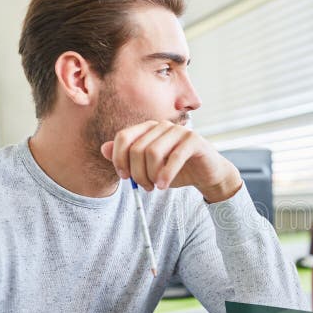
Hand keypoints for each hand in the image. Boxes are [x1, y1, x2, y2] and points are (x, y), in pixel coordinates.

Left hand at [100, 120, 241, 201]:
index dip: (119, 159)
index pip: (123, 137)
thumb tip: (104, 149)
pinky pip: (173, 157)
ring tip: (156, 186)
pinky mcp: (194, 140)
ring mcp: (179, 131)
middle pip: (137, 148)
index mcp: (149, 128)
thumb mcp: (149, 168)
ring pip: (152, 152)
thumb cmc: (178, 170)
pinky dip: (166, 175)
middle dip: (137, 173)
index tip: (124, 177)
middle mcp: (162, 126)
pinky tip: (164, 186)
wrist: (208, 175)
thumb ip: (127, 158)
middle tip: (145, 187)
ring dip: (151, 175)